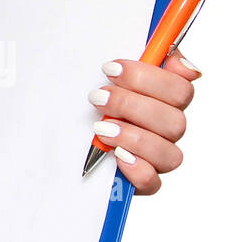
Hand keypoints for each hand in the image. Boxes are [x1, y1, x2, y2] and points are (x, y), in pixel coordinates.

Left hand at [87, 44, 200, 193]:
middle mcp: (165, 128)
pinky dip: (138, 169)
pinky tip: (117, 156)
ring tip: (101, 128)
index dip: (149, 78)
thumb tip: (176, 60)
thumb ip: (133, 59)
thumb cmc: (86, 101)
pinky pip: (153, 182)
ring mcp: (157, 157)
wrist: (59, 137)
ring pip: (170, 153)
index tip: (110, 69)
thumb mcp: (100, 73)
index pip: (181, 87)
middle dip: (132, 106)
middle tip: (98, 97)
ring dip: (133, 137)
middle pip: (176, 120)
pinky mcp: (143, 181)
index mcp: (162, 98)